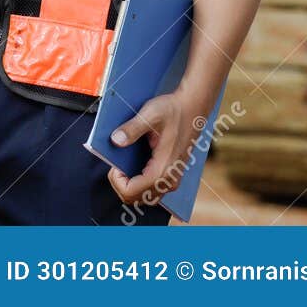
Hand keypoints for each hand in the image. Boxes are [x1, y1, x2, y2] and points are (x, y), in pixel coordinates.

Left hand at [106, 86, 211, 207]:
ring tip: (123, 165)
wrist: (193, 107)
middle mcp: (169, 180)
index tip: (114, 164)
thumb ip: (132, 129)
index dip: (116, 180)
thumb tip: (115, 140)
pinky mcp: (171, 175)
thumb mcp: (150, 115)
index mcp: (163, 170)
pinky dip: (138, 182)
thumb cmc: (174, 110)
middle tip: (117, 163)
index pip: (131, 192)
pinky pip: (150, 189)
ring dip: (129, 184)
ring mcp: (171, 179)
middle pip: (135, 198)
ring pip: (143, 196)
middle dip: (120, 183)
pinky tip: (133, 164)